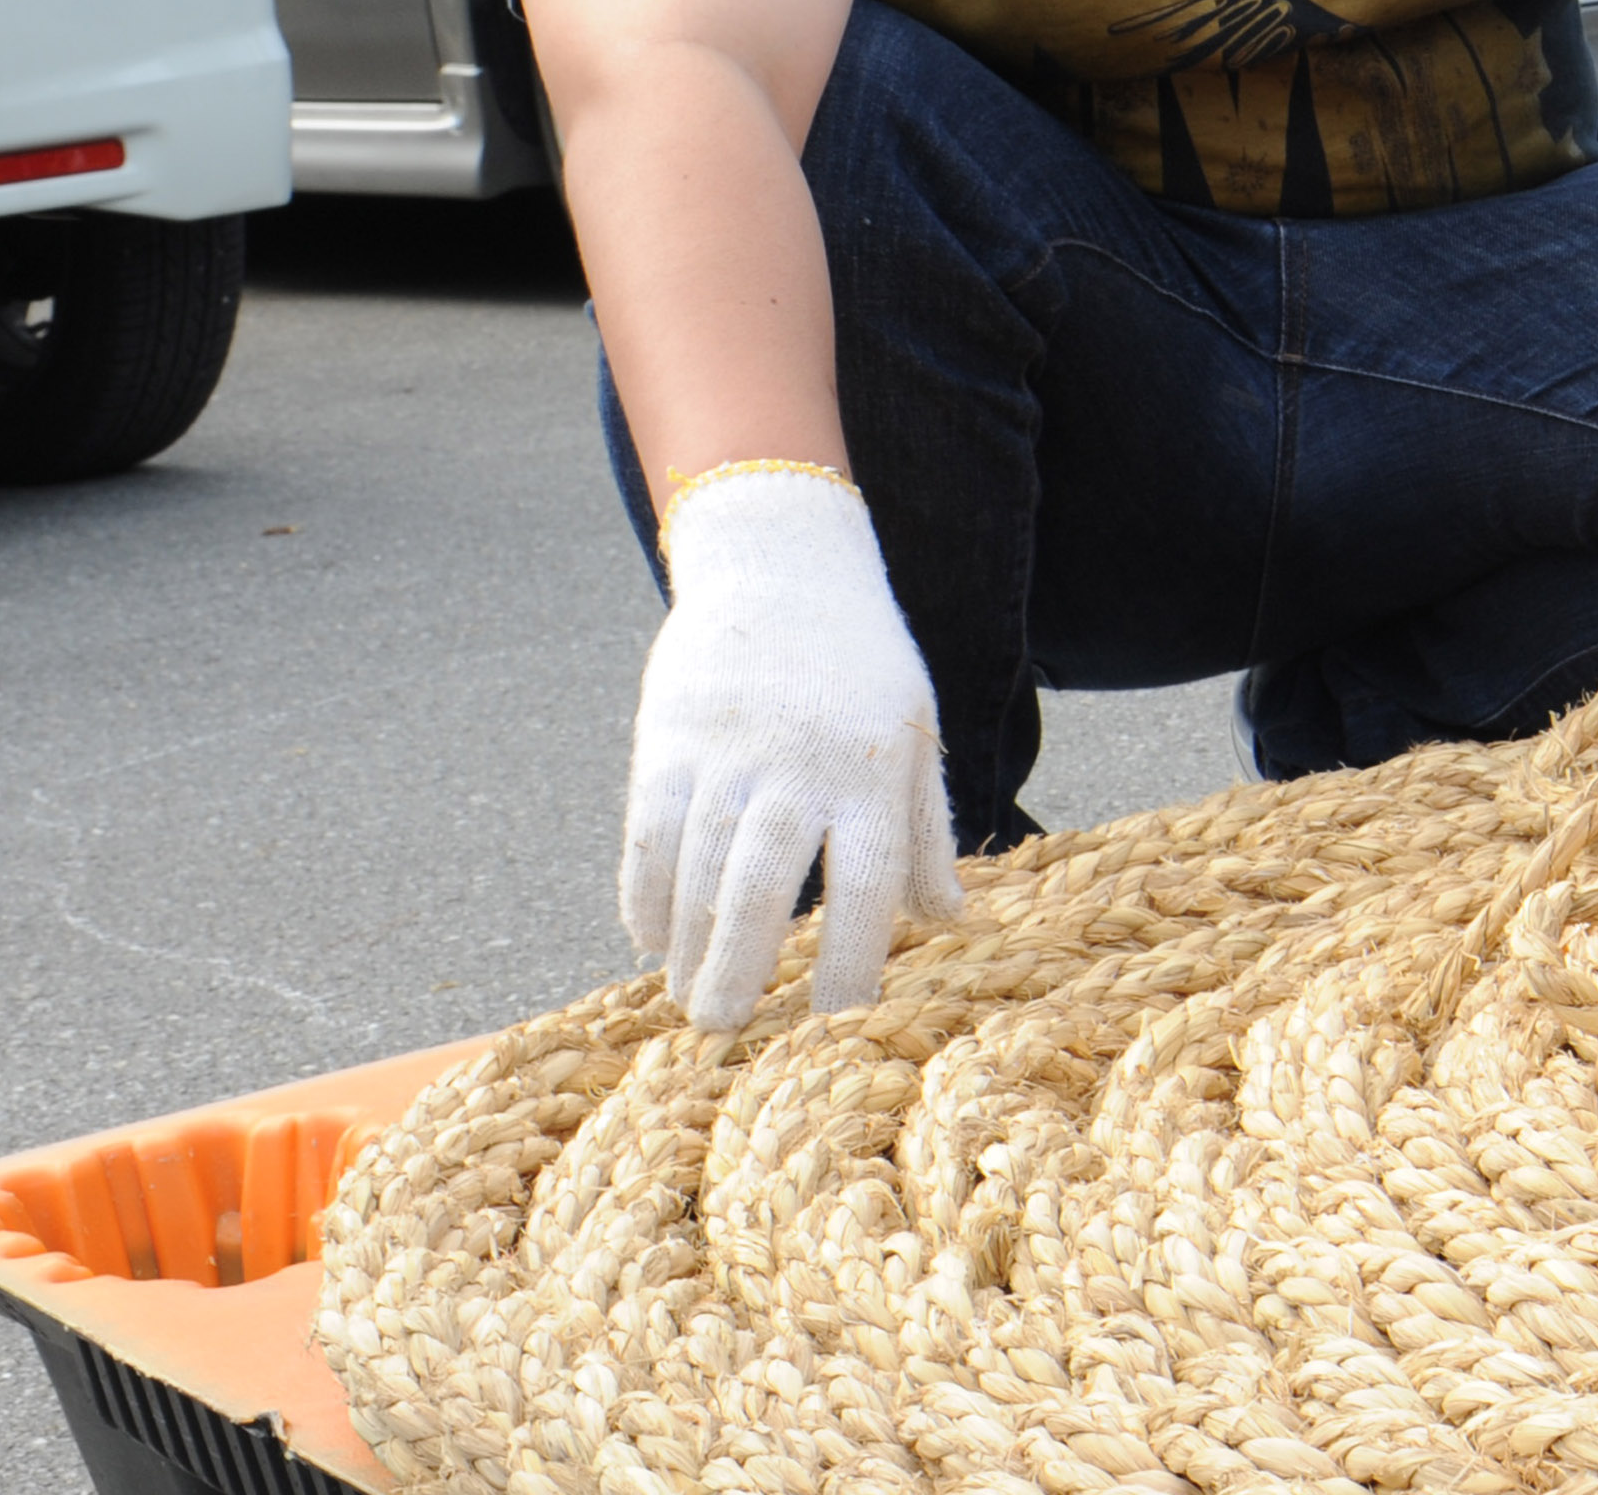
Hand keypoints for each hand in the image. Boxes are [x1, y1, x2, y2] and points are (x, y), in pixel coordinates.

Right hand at [623, 468, 963, 1033]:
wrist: (785, 566)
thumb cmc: (863, 666)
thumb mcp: (914, 736)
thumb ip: (925, 834)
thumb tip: (953, 921)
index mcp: (875, 771)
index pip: (868, 886)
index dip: (851, 959)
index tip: (833, 1018)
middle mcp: (801, 765)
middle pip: (763, 889)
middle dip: (739, 968)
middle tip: (723, 1032)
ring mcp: (728, 752)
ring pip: (697, 869)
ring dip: (686, 944)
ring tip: (688, 997)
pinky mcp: (669, 738)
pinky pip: (649, 832)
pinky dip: (643, 892)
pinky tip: (648, 939)